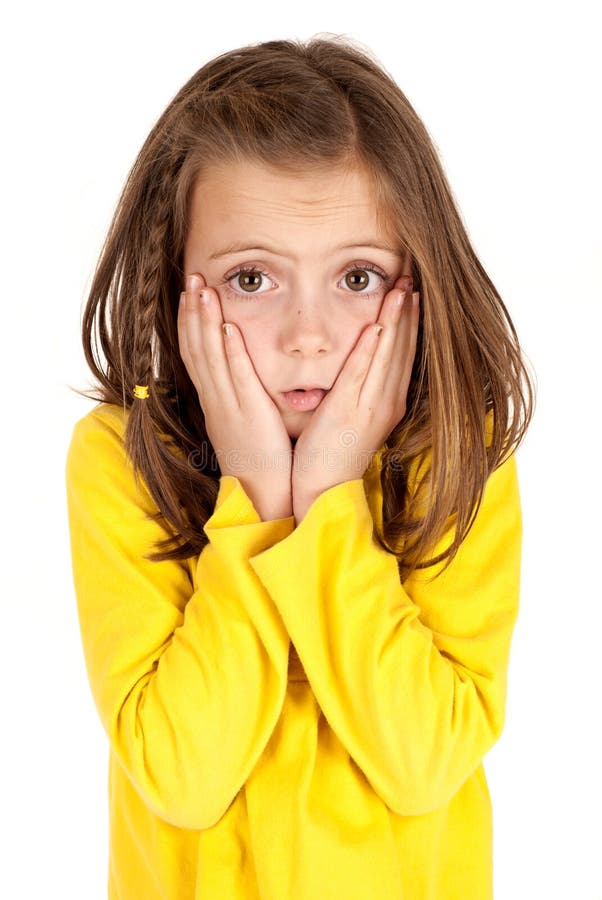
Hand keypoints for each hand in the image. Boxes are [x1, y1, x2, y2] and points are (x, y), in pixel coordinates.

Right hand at [178, 273, 293, 520]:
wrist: (260, 493)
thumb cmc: (256, 458)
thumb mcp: (240, 421)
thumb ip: (237, 395)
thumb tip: (238, 374)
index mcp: (214, 399)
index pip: (195, 353)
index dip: (189, 322)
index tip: (188, 294)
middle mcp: (216, 399)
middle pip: (196, 348)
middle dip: (192, 311)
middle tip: (191, 278)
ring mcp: (229, 406)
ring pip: (211, 357)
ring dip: (206, 322)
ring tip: (203, 290)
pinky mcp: (248, 415)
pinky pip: (237, 379)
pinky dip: (231, 353)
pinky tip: (229, 329)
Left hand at [292, 275, 419, 521]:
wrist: (322, 490)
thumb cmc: (332, 454)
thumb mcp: (353, 417)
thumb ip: (360, 390)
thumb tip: (361, 366)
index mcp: (388, 402)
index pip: (402, 353)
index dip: (409, 321)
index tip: (412, 292)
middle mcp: (386, 402)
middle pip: (401, 348)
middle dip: (408, 311)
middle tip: (411, 277)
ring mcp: (370, 408)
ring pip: (387, 355)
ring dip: (396, 321)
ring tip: (402, 289)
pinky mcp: (348, 412)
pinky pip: (361, 374)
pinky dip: (371, 349)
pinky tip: (378, 326)